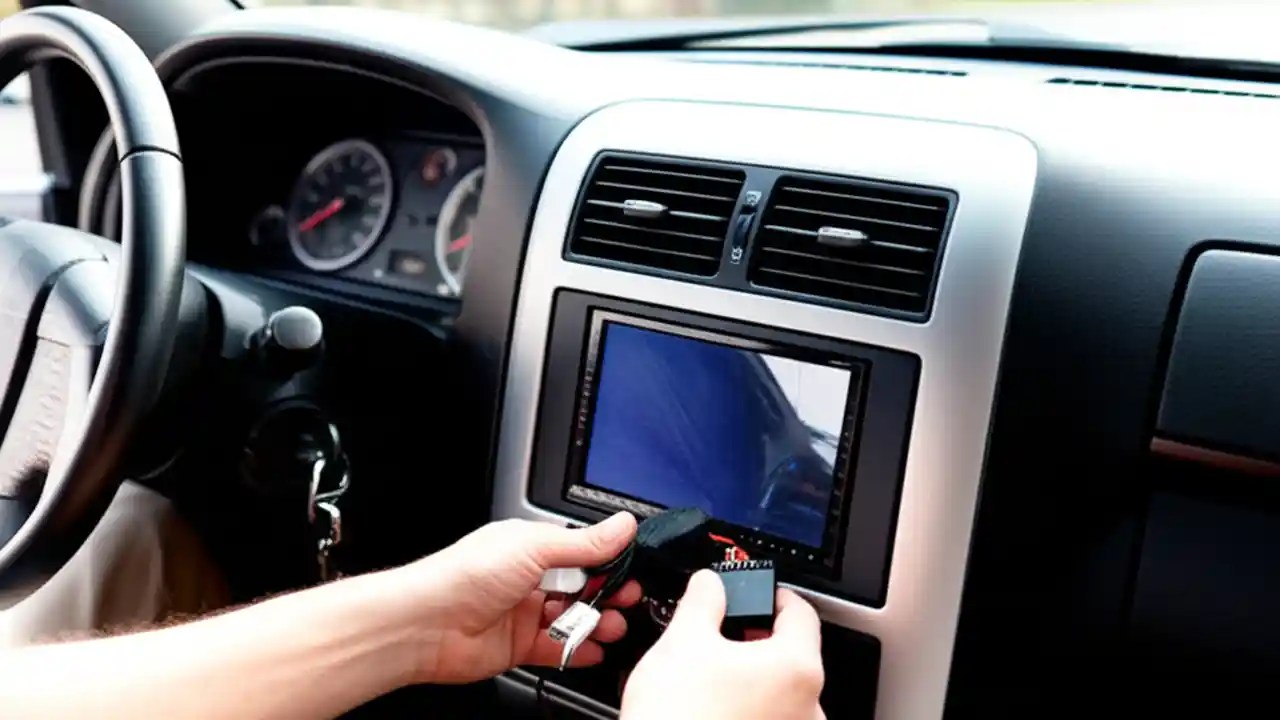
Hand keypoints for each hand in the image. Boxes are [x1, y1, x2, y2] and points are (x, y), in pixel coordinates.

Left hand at [397, 513, 639, 683]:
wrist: (426, 623)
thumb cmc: (465, 574)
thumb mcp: (534, 547)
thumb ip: (584, 542)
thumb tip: (622, 526)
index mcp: (528, 546)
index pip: (580, 551)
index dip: (607, 562)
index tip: (630, 570)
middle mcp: (526, 578)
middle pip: (579, 587)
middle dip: (606, 594)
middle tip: (625, 599)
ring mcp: (521, 613)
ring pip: (571, 619)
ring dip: (595, 623)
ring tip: (610, 626)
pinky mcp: (517, 645)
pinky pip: (555, 649)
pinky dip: (577, 651)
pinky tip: (592, 649)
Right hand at [620, 570, 824, 719]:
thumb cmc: (678, 718)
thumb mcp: (683, 641)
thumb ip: (704, 600)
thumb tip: (710, 584)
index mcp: (797, 668)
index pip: (801, 612)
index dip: (773, 595)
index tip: (756, 594)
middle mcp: (809, 708)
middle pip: (791, 655)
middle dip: (757, 641)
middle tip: (723, 635)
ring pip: (780, 694)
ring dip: (753, 680)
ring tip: (713, 678)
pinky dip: (750, 711)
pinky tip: (716, 709)